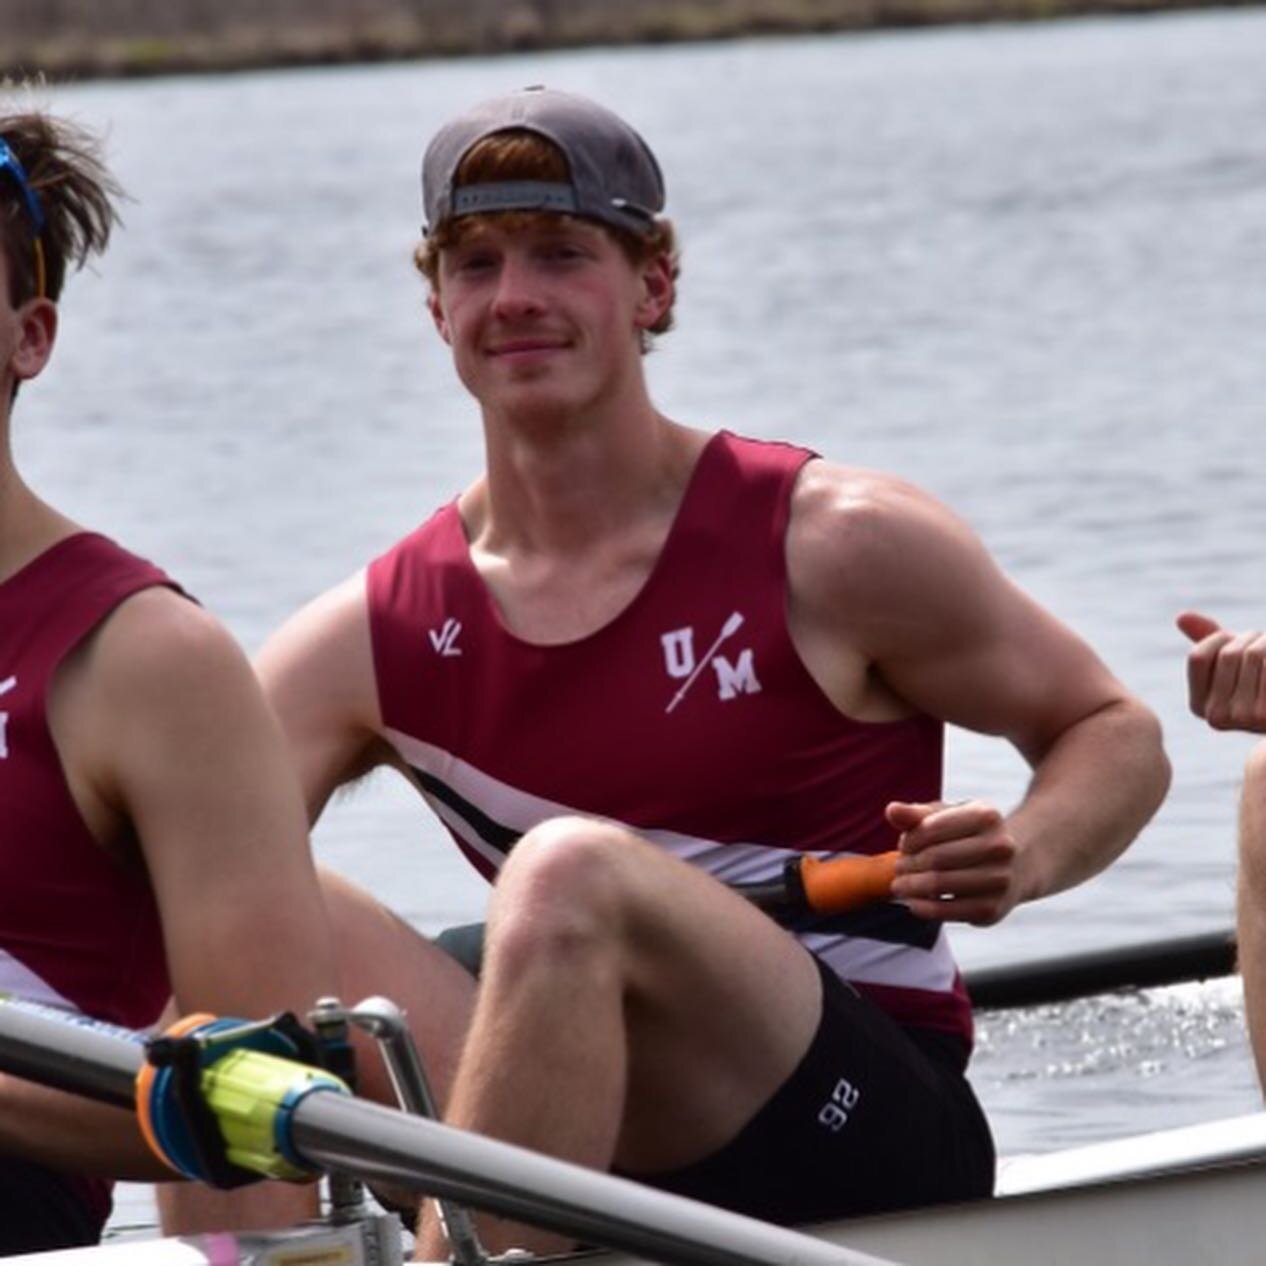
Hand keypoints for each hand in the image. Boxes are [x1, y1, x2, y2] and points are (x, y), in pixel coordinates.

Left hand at [886, 800, 1017, 925]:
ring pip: (939, 884)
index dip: (909, 840)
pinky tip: (913, 903)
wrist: (1019, 865)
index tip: (904, 846)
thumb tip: (891, 810)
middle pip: (934, 858)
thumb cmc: (970, 836)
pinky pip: (948, 911)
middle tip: (898, 868)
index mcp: (986, 816)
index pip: (930, 828)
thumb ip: (917, 813)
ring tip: (900, 884)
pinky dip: (923, 908)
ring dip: (911, 886)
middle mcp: (1000, 847)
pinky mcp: (992, 909)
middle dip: (908, 864)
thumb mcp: (947, 816)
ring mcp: (999, 880)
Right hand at [1177, 611, 1265, 732]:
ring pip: (1253, 655)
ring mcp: (1244, 719)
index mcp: (1199, 706)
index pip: (1197, 656)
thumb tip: (1180, 616)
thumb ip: (1206, 641)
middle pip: (1228, 654)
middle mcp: (1216, 717)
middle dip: (1250, 637)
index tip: (1238, 640)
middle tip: (1264, 642)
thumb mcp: (1233, 664)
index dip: (1219, 638)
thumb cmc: (1262, 683)